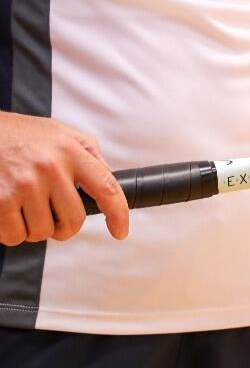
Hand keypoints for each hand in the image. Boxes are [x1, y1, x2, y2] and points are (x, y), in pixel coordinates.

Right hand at [0, 113, 128, 245]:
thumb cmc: (17, 134)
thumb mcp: (58, 132)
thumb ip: (87, 152)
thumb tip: (109, 176)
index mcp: (69, 150)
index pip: (107, 188)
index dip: (119, 215)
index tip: (119, 231)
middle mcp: (50, 167)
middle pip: (74, 220)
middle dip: (65, 227)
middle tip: (52, 217)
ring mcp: (24, 184)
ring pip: (43, 232)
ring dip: (35, 228)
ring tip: (24, 207)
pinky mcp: (1, 199)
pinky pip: (15, 235)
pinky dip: (12, 232)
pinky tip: (7, 213)